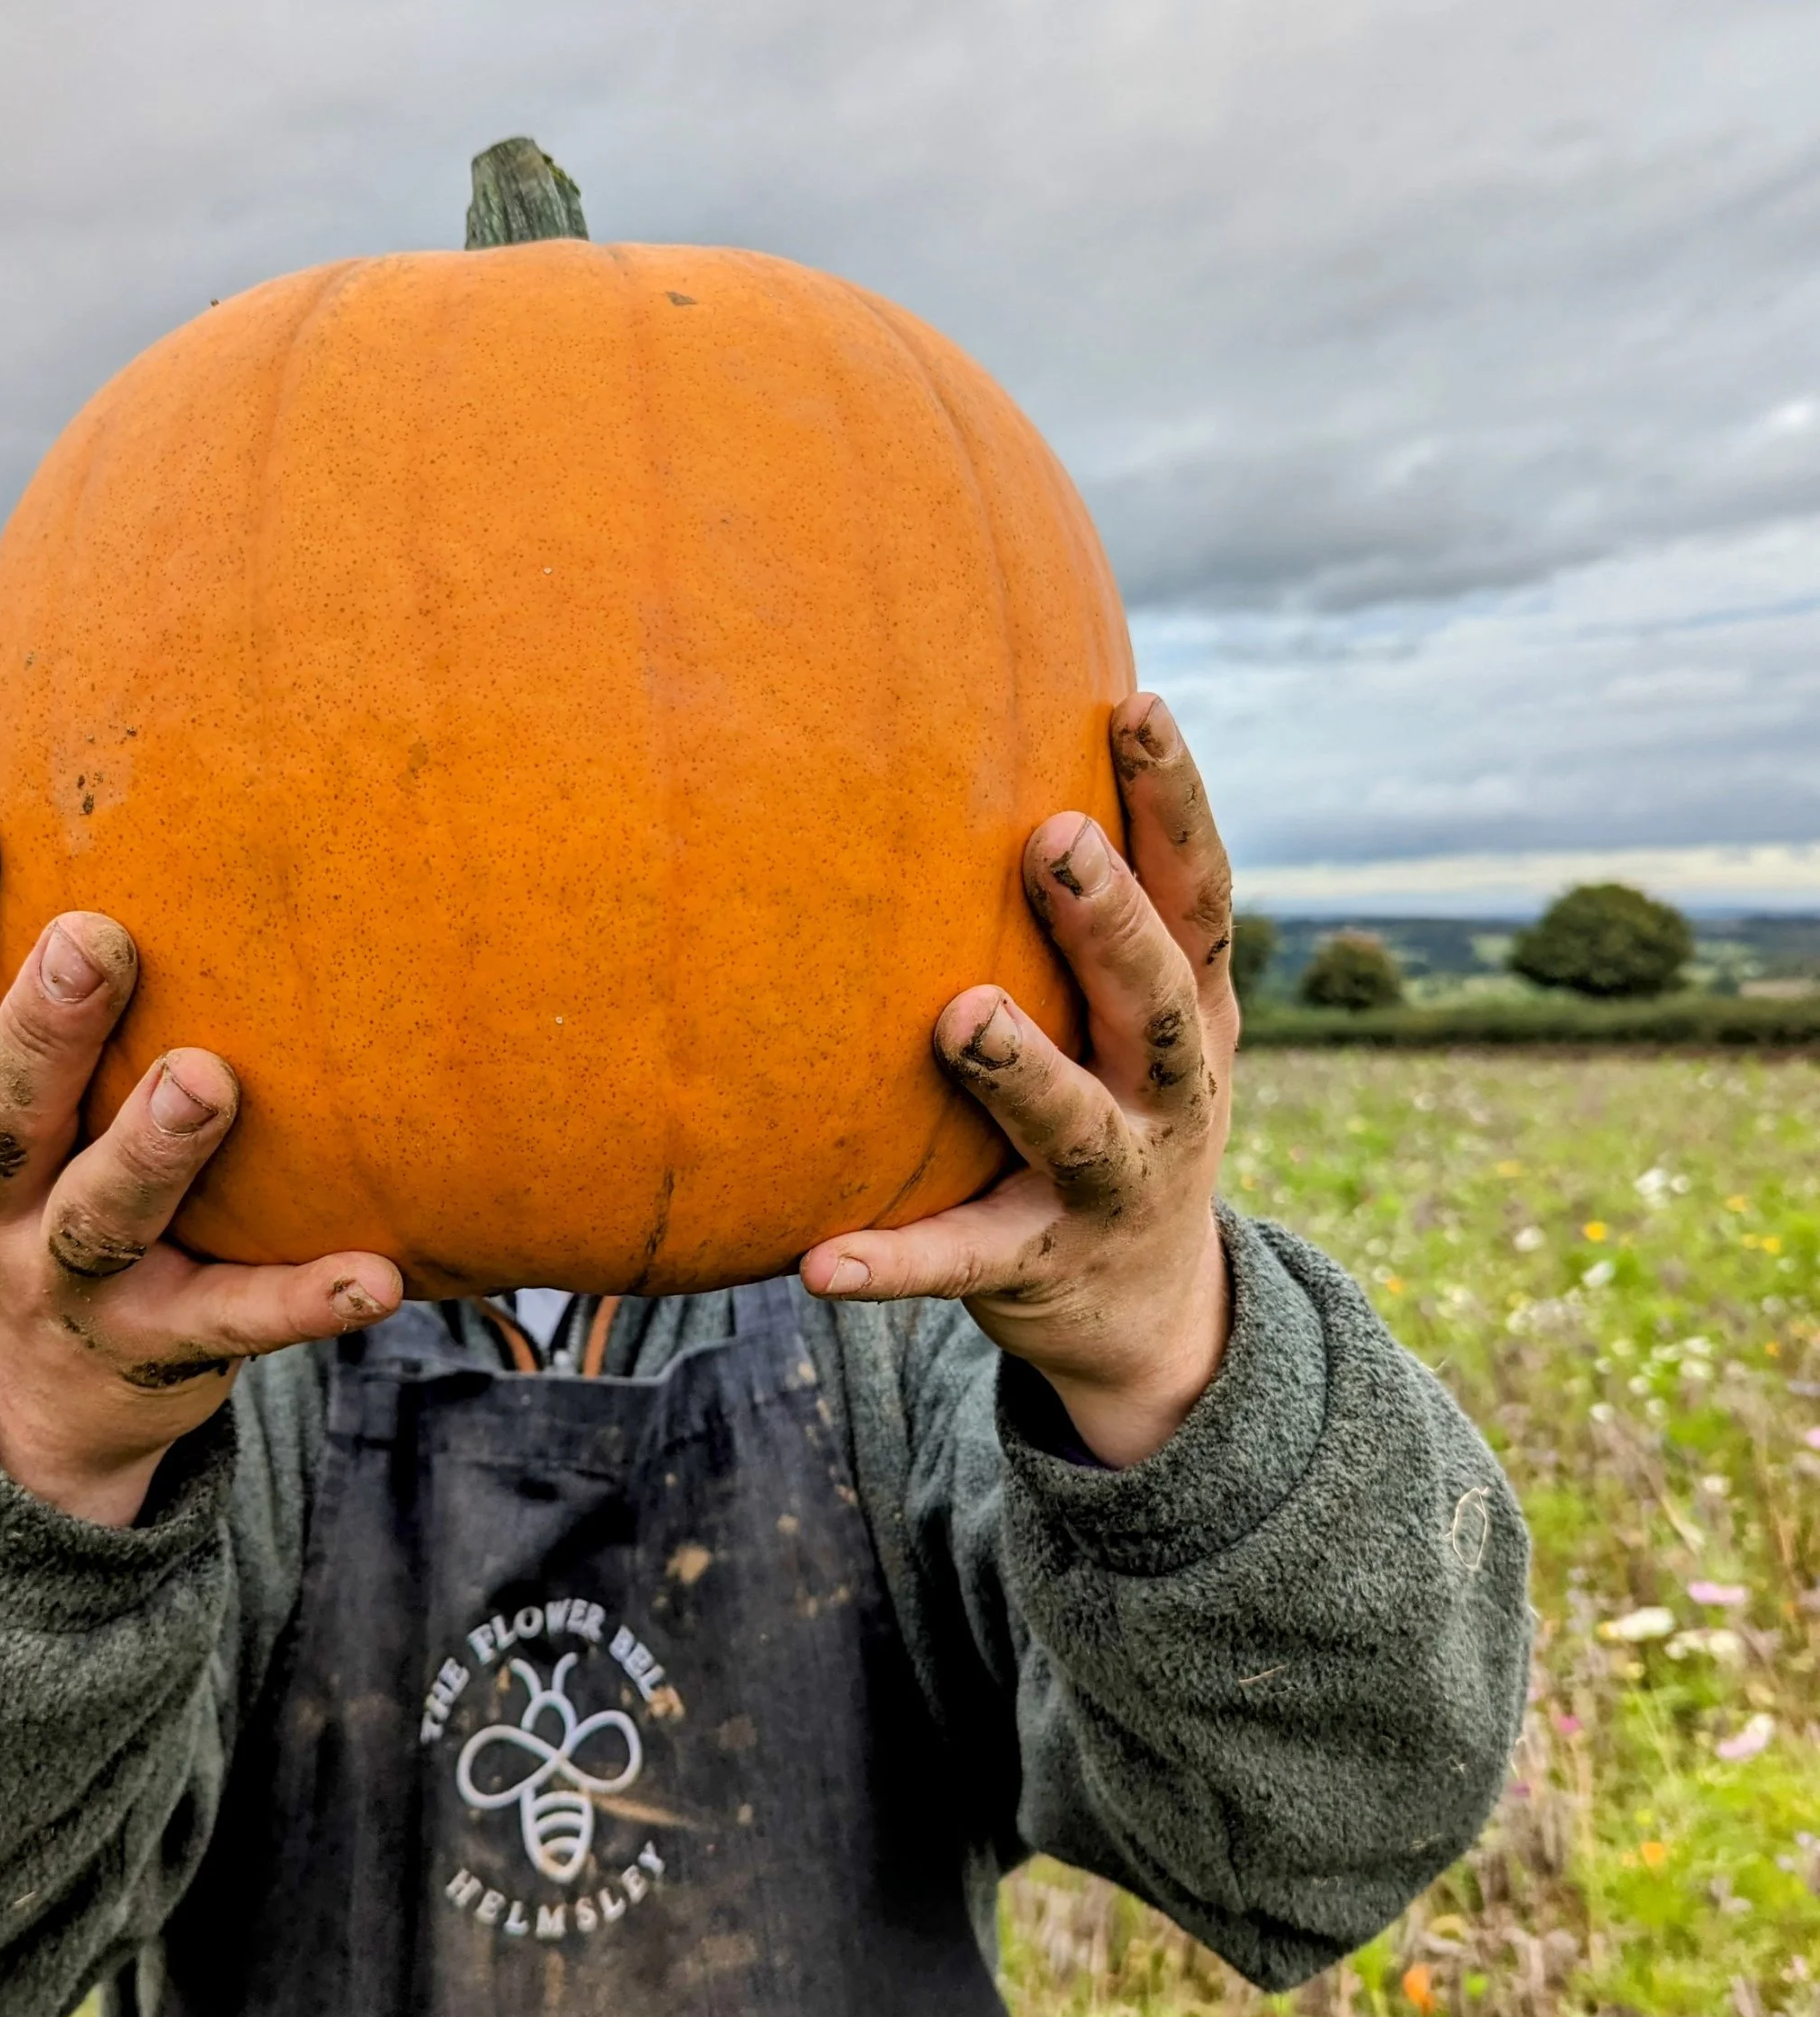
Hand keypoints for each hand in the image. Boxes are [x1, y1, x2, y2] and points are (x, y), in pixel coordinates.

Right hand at [0, 801, 400, 1526]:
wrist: (42, 1410)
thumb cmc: (41, 1194)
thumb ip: (24, 993)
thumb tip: (95, 800)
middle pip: (5, 1115)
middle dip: (44, 1030)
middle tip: (94, 942)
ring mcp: (69, 1285)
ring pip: (103, 1218)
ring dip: (153, 1150)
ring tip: (208, 1080)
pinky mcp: (161, 1351)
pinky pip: (237, 1323)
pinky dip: (306, 1302)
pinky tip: (381, 1274)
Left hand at [801, 693, 1236, 1465]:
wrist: (1154, 1311)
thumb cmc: (1121, 1102)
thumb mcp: (1141, 1014)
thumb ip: (1098, 905)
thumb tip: (994, 714)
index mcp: (1193, 1011)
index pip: (1198, 891)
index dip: (1176, 801)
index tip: (1136, 705)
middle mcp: (1170, 1093)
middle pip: (1154, 999)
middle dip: (1109, 921)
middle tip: (1051, 838)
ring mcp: (1110, 1184)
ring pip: (1073, 1125)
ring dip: (1021, 1070)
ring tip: (960, 1017)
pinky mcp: (1035, 1264)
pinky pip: (959, 1262)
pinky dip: (894, 1266)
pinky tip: (818, 1265)